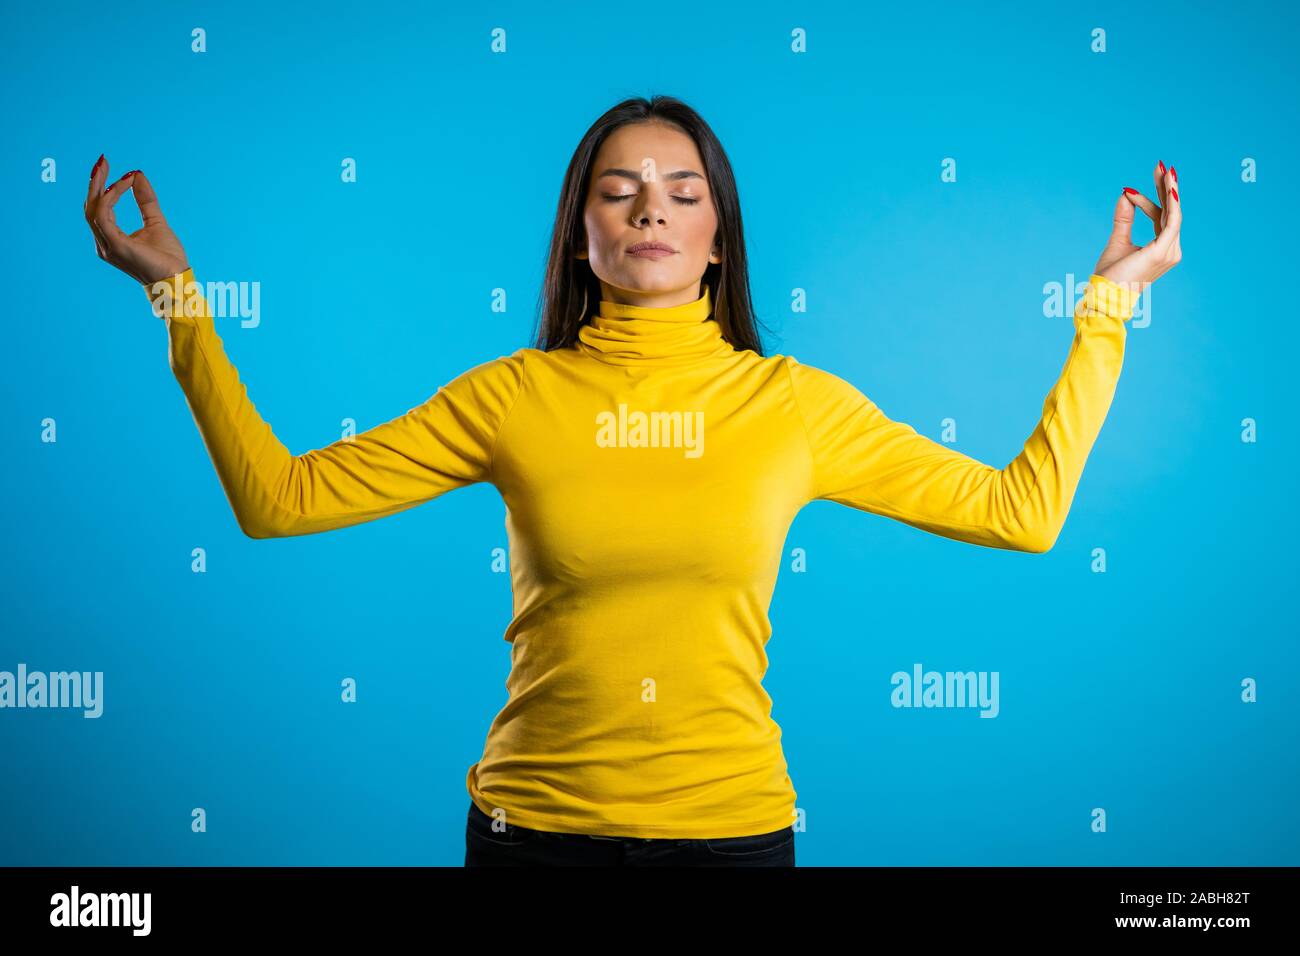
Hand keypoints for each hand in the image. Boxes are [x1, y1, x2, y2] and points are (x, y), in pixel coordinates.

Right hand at [84, 155, 188, 285]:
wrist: (177, 279)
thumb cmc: (167, 257)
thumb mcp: (156, 221)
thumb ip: (145, 200)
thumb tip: (137, 175)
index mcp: (111, 239)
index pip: (99, 209)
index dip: (103, 187)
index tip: (116, 169)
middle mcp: (104, 243)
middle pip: (91, 206)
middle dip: (95, 182)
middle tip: (103, 160)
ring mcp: (108, 246)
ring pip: (94, 209)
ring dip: (101, 185)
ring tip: (109, 168)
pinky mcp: (116, 245)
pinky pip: (104, 215)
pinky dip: (112, 197)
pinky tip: (124, 185)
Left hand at [1092, 160, 1181, 290]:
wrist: (1105, 296)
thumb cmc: (1111, 275)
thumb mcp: (1118, 240)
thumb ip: (1124, 218)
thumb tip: (1126, 193)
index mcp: (1161, 247)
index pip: (1161, 217)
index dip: (1149, 201)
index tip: (1130, 191)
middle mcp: (1170, 249)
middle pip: (1171, 211)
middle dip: (1166, 187)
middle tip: (1162, 165)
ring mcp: (1168, 251)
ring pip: (1172, 213)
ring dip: (1169, 190)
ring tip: (1166, 170)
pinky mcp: (1161, 251)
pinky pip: (1170, 222)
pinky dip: (1170, 204)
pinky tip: (1169, 189)